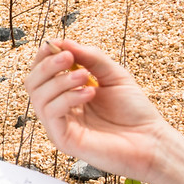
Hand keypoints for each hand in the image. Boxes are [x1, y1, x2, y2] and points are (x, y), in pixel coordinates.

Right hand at [22, 39, 168, 179]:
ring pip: (39, 97)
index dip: (44, 56)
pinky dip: (68, 98)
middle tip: (69, 58)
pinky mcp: (64, 140)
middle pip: (33, 83)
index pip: (41, 73)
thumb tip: (62, 42)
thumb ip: (90, 57)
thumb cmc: (134, 111)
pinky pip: (52, 114)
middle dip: (47, 66)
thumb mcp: (113, 74)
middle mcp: (59, 110)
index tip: (57, 44)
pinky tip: (90, 93)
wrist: (151, 140)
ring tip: (86, 76)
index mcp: (67, 94)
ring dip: (60, 81)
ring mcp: (60, 126)